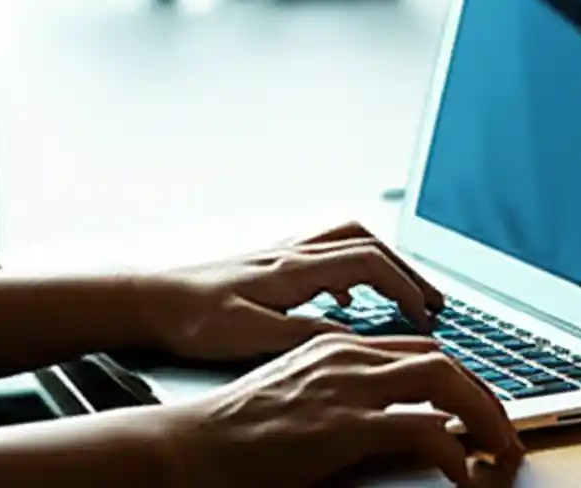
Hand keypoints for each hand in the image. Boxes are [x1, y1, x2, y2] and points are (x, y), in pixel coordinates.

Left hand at [134, 226, 443, 360]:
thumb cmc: (191, 319)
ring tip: (404, 291)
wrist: (147, 300)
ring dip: (385, 264)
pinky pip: (327, 253)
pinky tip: (347, 301)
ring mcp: (283, 253)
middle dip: (409, 272)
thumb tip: (356, 338)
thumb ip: (305, 335)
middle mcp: (294, 252)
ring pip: (351, 242)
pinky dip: (351, 272)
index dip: (406, 288)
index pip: (370, 264)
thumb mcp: (250, 336)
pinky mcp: (271, 263)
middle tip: (434, 300)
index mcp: (295, 269)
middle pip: (371, 245)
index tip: (425, 315)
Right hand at [164, 334, 523, 486]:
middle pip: (444, 360)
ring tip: (501, 451)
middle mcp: (349, 357)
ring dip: (484, 416)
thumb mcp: (300, 400)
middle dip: (486, 397)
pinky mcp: (340, 425)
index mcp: (339, 348)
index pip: (422, 351)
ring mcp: (346, 387)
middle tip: (508, 434)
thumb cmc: (235, 433)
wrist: (184, 448)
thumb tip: (395, 425)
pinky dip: (451, 449)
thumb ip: (347, 399)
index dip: (462, 380)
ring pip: (444, 381)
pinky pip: (420, 429)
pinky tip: (460, 472)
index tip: (483, 411)